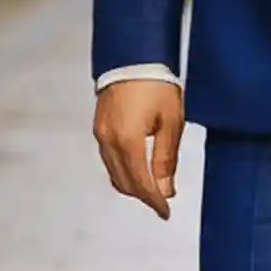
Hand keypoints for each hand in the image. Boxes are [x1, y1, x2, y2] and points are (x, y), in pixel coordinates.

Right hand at [93, 80, 183, 219]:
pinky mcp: (99, 127)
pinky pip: (109, 159)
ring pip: (114, 173)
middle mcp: (108, 140)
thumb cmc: (157, 85)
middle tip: (163, 202)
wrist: (134, 56)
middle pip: (125, 183)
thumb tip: (166, 191)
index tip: (166, 213)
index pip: (141, 184)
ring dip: (133, 185)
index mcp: (127, 141)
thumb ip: (166, 159)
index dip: (154, 202)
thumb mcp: (171, 122)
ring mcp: (101, 134)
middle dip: (144, 196)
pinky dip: (124, 170)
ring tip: (154, 188)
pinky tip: (138, 168)